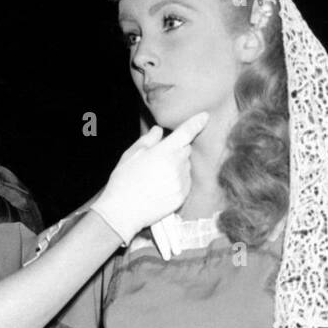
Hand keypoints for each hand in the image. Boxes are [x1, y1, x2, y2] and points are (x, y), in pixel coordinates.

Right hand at [91, 112, 208, 243]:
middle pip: (186, 150)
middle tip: (158, 159)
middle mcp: (176, 166)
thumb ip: (148, 140)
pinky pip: (185, 182)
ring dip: (177, 167)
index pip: (186, 132)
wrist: (122, 212)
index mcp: (164, 152)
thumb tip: (159, 130)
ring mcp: (181, 183)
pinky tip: (161, 187)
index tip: (204, 116)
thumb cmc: (123, 181)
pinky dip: (177, 181)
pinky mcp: (182, 197)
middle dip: (176, 150)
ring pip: (186, 167)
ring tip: (156, 177)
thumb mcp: (131, 155)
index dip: (196, 122)